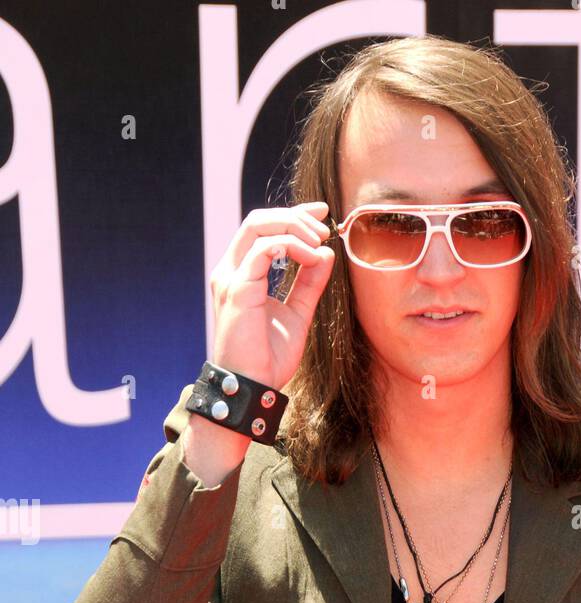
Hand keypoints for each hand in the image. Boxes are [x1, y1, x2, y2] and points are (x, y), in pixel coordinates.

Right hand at [209, 202, 335, 391]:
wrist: (253, 387)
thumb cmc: (269, 358)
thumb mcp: (298, 313)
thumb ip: (309, 283)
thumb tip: (326, 254)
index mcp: (242, 275)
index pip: (263, 229)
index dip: (293, 215)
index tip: (321, 213)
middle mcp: (231, 271)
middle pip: (259, 220)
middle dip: (295, 215)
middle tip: (325, 228)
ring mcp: (231, 277)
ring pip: (259, 226)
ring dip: (295, 227)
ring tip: (320, 242)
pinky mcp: (237, 288)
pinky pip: (265, 249)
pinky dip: (292, 246)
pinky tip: (313, 258)